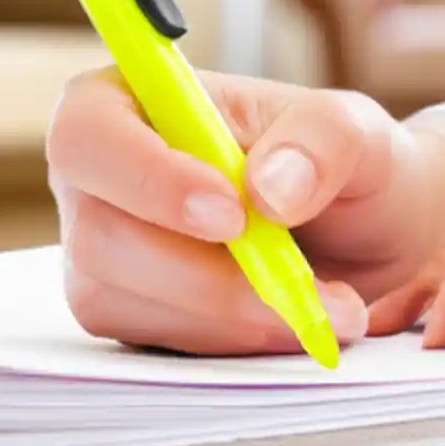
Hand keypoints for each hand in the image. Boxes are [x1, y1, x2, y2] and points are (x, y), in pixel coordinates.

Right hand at [47, 67, 444, 355]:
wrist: (357, 238)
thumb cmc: (332, 164)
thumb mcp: (354, 129)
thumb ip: (323, 140)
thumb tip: (268, 190)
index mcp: (122, 102)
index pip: (88, 135)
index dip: (147, 179)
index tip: (231, 215)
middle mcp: (93, 182)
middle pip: (100, 238)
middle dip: (205, 276)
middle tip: (298, 286)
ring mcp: (100, 255)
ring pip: (123, 303)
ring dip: (231, 316)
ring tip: (324, 304)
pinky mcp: (125, 314)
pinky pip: (154, 343)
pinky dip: (230, 341)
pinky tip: (285, 321)